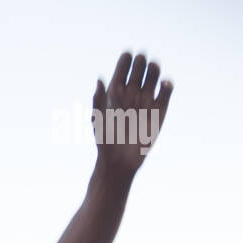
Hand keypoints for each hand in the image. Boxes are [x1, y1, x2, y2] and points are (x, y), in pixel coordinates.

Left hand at [92, 52, 172, 176]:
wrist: (119, 162)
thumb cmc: (105, 142)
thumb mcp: (98, 119)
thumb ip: (99, 98)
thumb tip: (100, 79)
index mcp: (116, 89)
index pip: (124, 61)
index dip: (127, 58)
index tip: (126, 65)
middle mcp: (132, 91)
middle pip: (141, 63)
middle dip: (141, 62)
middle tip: (138, 74)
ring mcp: (146, 99)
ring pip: (154, 71)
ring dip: (154, 68)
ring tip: (150, 79)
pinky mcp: (160, 110)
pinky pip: (167, 89)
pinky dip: (167, 83)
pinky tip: (162, 87)